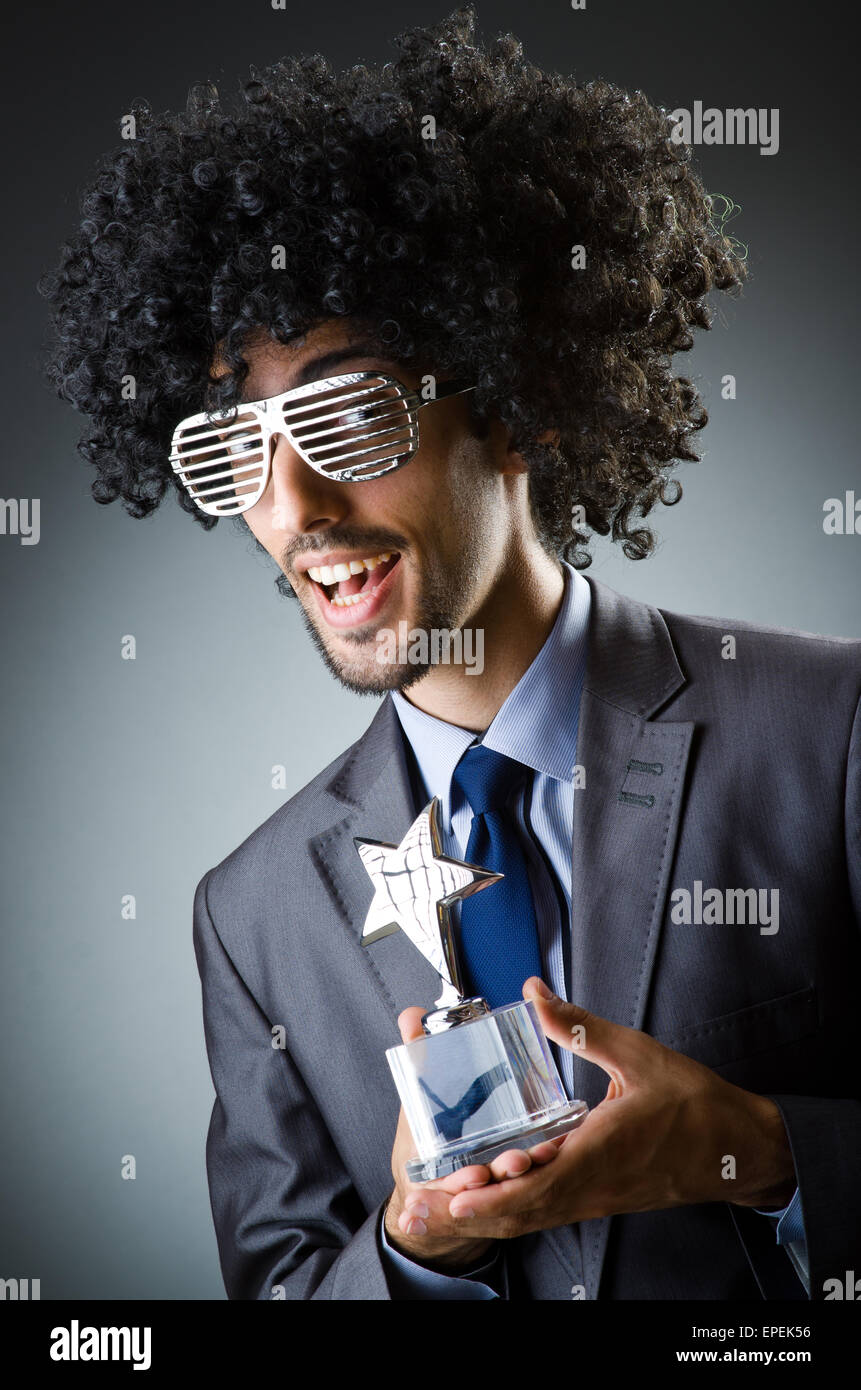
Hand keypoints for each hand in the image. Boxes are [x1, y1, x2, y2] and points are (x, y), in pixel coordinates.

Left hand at [400, 979, 796, 1243]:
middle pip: (525, 1210)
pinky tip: (497, 1194)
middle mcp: (595, 1183)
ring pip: (536, 1215)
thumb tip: (535, 995)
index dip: (494, 1195)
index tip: (457, 1197)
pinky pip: (553, 1208)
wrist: (740, 1149)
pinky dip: (519, 1207)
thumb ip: (581, 1026)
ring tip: (449, 1204)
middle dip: (475, 1210)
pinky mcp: (604, 1196)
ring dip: (492, 1212)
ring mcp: (599, 1196)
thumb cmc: (696, 1105)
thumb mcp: (637, 1053)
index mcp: (601, 1151)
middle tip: (427, 1207)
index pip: (538, 1185)